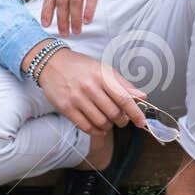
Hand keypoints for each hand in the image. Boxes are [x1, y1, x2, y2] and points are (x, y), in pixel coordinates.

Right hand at [33, 46, 147, 136]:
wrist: (52, 63)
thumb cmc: (80, 66)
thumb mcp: (103, 69)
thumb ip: (123, 84)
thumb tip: (142, 96)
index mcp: (102, 75)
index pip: (124, 98)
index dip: (135, 113)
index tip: (142, 122)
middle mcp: (90, 87)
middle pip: (114, 113)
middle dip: (122, 120)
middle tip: (121, 119)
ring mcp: (77, 98)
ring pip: (101, 122)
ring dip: (109, 126)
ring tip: (108, 121)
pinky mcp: (66, 108)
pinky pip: (86, 127)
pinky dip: (96, 131)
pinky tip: (98, 128)